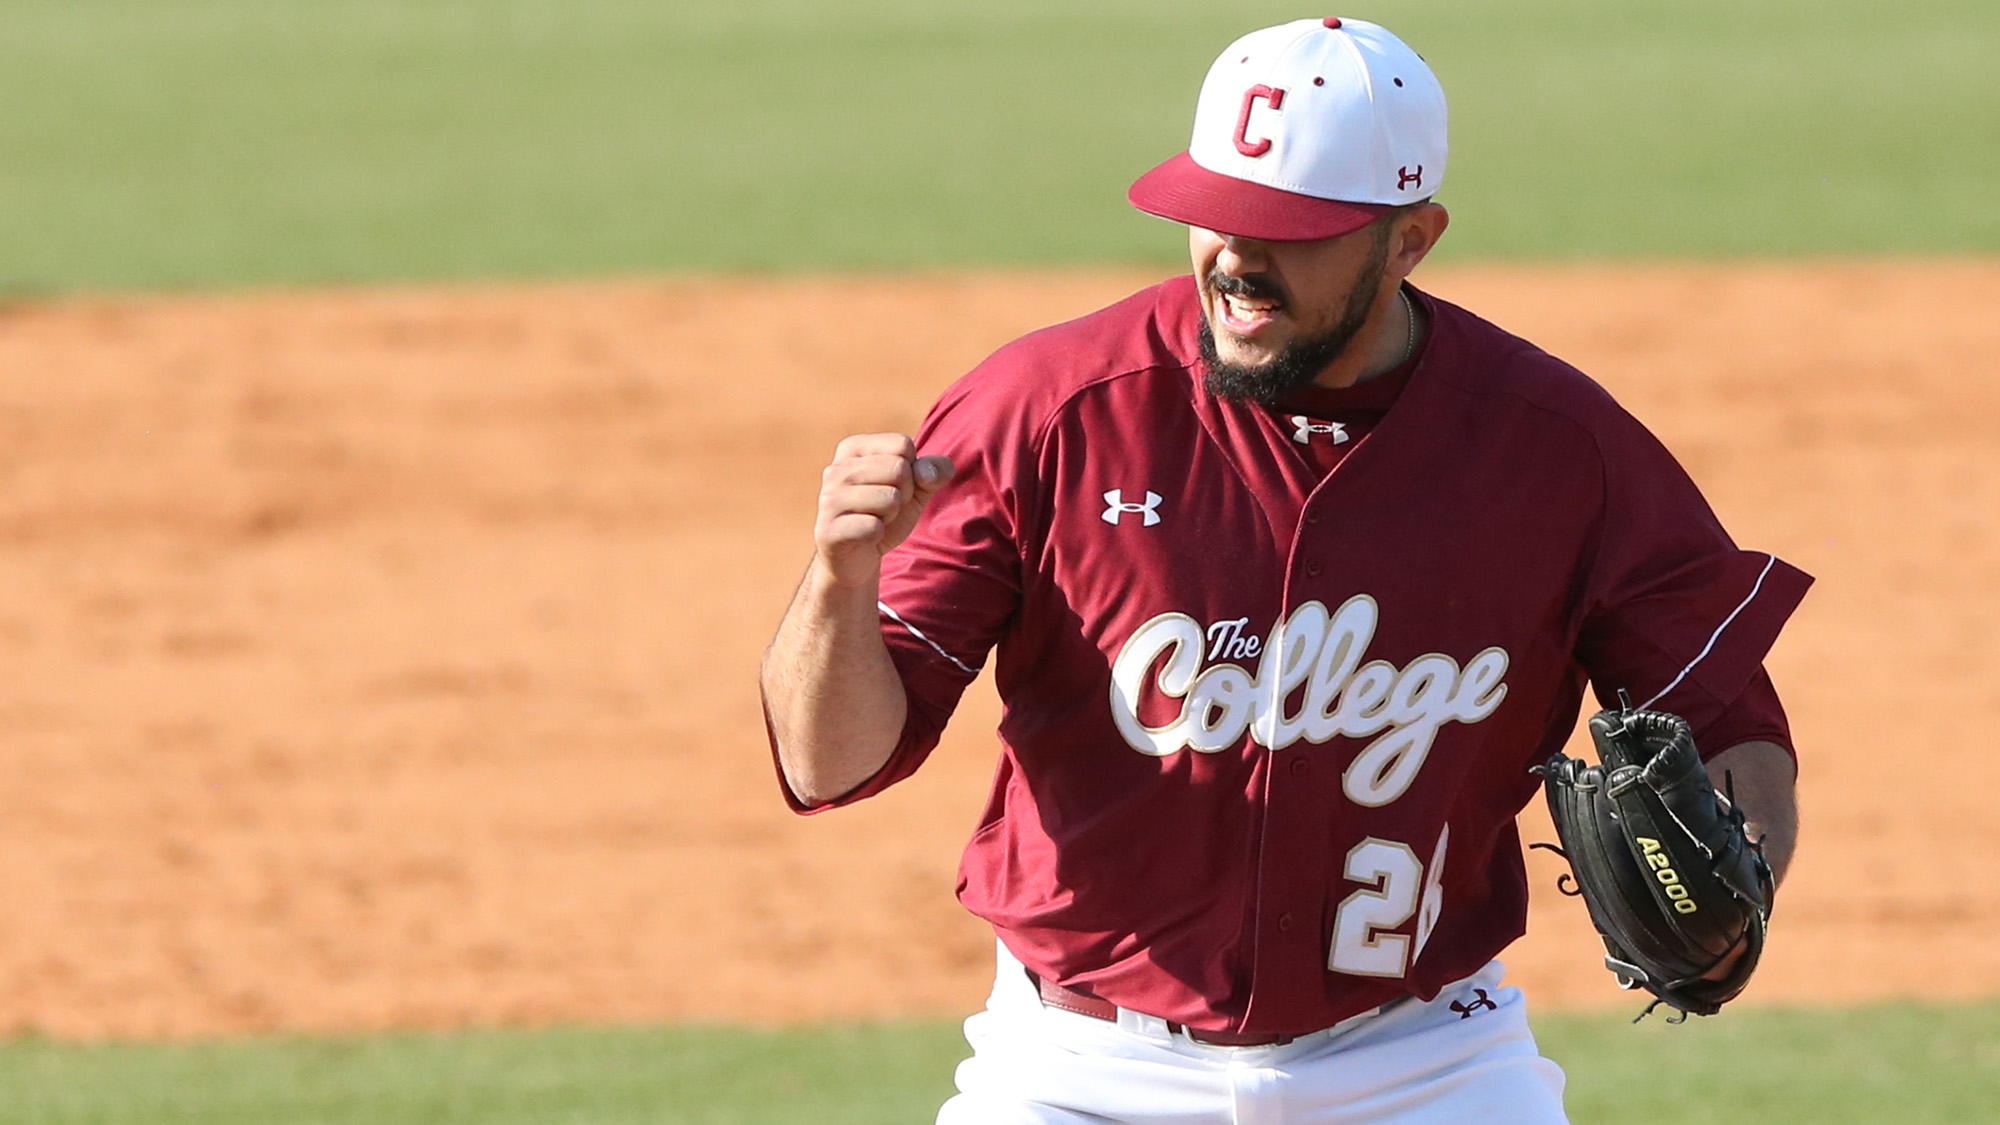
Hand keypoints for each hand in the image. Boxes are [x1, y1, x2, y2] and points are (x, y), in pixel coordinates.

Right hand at [813, 434, 954, 588]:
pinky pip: (874, 526)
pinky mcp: (828, 530)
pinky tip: (864, 536)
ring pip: (890, 498)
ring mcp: (829, 499)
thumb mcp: (918, 488)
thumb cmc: (887, 514)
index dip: (911, 470)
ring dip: (890, 515)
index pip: (902, 445)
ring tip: (874, 520)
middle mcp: (836, 469)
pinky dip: (878, 534)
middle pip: (899, 469)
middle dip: (903, 495)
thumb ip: (935, 471)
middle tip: (885, 508)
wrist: (860, 557)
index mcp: (853, 448)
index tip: (893, 486)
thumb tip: (926, 472)